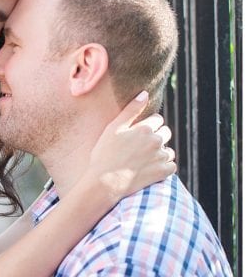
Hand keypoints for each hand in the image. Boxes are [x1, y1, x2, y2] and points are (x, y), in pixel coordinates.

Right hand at [87, 91, 175, 205]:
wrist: (105, 182)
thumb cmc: (104, 154)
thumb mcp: (113, 128)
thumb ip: (130, 110)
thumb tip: (145, 93)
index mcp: (144, 128)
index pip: (157, 119)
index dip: (148, 125)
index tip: (137, 134)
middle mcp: (156, 141)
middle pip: (166, 132)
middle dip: (157, 137)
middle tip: (140, 147)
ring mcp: (161, 157)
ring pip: (169, 150)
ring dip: (160, 152)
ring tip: (144, 160)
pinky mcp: (164, 172)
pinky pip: (172, 165)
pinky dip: (164, 166)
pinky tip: (151, 169)